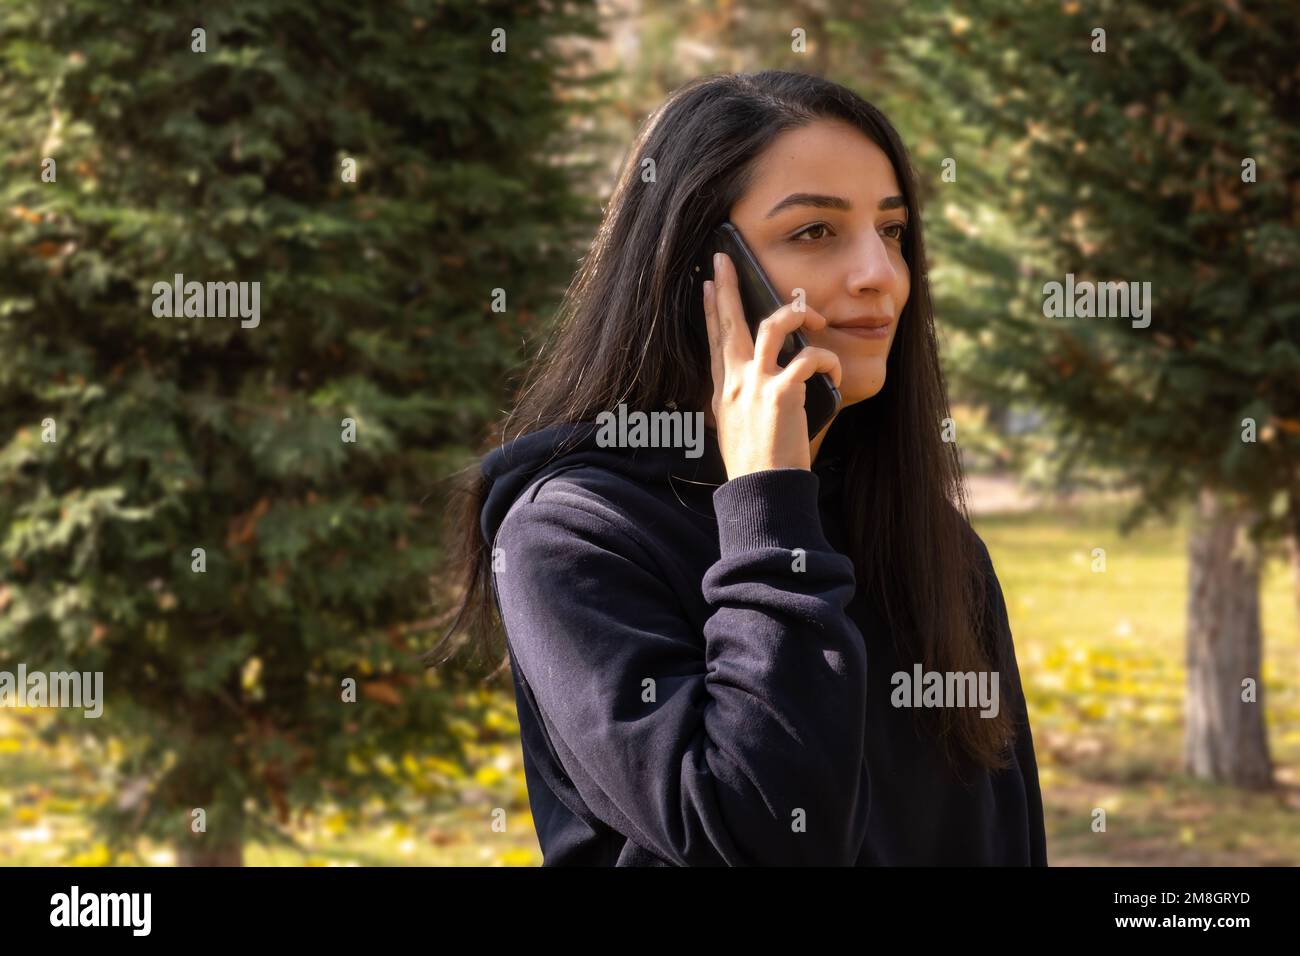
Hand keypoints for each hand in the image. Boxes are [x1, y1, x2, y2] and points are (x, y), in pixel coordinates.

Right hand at [702, 251, 841, 478]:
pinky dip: (826, 358)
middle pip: (730, 323)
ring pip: (771, 328)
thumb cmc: (756, 466)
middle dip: (729, 288)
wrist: (762, 492)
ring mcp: (756, 385)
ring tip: (813, 315)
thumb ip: (741, 401)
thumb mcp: (735, 428)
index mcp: (724, 390)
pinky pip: (809, 358)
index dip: (713, 309)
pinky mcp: (782, 394)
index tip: (711, 284)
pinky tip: (834, 366)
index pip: (715, 340)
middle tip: (724, 260)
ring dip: (795, 314)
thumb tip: (757, 384)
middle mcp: (735, 382)